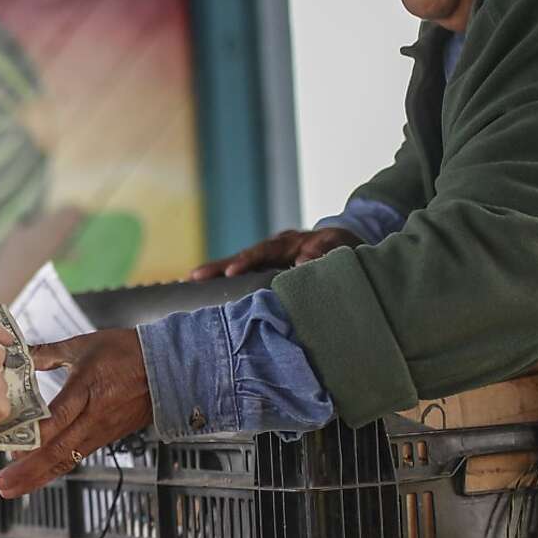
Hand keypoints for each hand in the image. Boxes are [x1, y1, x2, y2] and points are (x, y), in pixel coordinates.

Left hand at [0, 329, 150, 498]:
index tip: (10, 448)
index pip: (59, 418)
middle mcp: (94, 417)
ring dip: (38, 476)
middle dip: (28, 471)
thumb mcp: (84, 345)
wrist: (166, 368)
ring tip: (12, 488)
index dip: (35, 436)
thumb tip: (19, 353)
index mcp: (88, 389)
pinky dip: (53, 469)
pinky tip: (35, 476)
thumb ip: (48, 352)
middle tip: (3, 484)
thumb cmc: (128, 354)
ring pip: (66, 460)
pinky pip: (75, 457)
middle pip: (59, 450)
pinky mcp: (104, 438)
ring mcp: (100, 431)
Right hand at [188, 225, 361, 279]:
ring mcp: (269, 262)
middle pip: (242, 257)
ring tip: (191, 284)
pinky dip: (227, 284)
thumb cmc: (344, 249)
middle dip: (219, 267)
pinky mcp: (268, 274)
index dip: (247, 261)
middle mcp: (273, 250)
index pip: (263, 250)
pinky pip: (246, 278)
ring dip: (217, 276)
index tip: (231, 272)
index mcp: (289, 242)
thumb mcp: (340, 247)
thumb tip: (304, 262)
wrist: (346, 249)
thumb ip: (325, 252)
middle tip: (194, 277)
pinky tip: (207, 294)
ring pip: (240, 267)